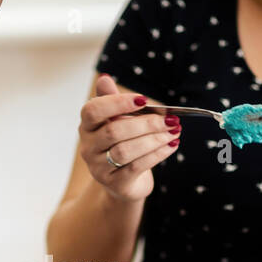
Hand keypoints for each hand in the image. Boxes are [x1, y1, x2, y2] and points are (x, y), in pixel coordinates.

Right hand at [78, 74, 180, 202]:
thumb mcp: (118, 121)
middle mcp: (88, 147)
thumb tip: (105, 78)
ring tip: (174, 132)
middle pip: (114, 131)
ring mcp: (99, 168)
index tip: (143, 100)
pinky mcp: (115, 183)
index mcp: (87, 126)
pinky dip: (157, 154)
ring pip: (126, 150)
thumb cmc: (122, 144)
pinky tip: (171, 145)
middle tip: (171, 120)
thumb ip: (113, 101)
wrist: (124, 181)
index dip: (117, 103)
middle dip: (146, 124)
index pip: (93, 111)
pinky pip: (137, 166)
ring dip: (154, 139)